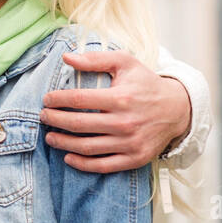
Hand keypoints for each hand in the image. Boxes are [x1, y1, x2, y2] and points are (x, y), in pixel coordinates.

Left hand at [41, 51, 191, 173]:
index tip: (46, 99)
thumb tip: (66, 57)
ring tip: (50, 136)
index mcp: (121, 98)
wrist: (178, 109)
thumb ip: (96, 59)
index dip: (57, 100)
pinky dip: (82, 164)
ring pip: (87, 147)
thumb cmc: (146, 84)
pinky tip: (68, 157)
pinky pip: (103, 165)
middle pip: (78, 124)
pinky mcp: (135, 158)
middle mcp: (125, 122)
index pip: (79, 99)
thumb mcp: (126, 63)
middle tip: (43, 116)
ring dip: (63, 143)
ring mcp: (130, 143)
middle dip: (54, 120)